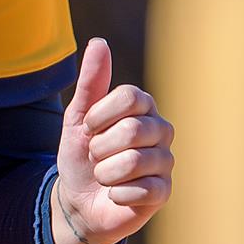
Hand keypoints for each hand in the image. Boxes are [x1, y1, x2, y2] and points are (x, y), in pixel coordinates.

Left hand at [52, 37, 174, 243]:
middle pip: (132, 130)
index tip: (87, 128)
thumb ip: (91, 82)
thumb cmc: (81, 155)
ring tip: (104, 175)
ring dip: (105, 173)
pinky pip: (143, 189)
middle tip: (96, 156)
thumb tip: (99, 42)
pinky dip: (117, 193)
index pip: (131, 96)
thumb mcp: (78, 117)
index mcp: (143, 108)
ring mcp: (166, 161)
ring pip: (134, 161)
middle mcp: (161, 130)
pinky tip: (116, 194)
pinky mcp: (164, 192)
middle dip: (100, 147)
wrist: (78, 201)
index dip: (100, 114)